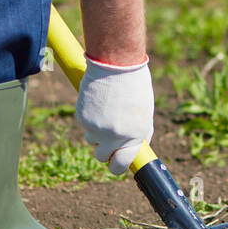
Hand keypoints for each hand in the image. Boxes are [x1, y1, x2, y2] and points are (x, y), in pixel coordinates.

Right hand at [76, 56, 153, 175]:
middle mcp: (115, 136)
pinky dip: (89, 116)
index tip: (115, 163)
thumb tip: (135, 148)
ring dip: (95, 131)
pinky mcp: (82, 118)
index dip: (117, 166)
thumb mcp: (144, 112)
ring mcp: (97, 128)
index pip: (121, 164)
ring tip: (104, 109)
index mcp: (134, 135)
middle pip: (101, 157)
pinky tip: (97, 101)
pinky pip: (84, 125)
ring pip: (91, 140)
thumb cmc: (135, 85)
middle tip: (106, 136)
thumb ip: (139, 132)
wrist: (117, 63)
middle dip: (103, 150)